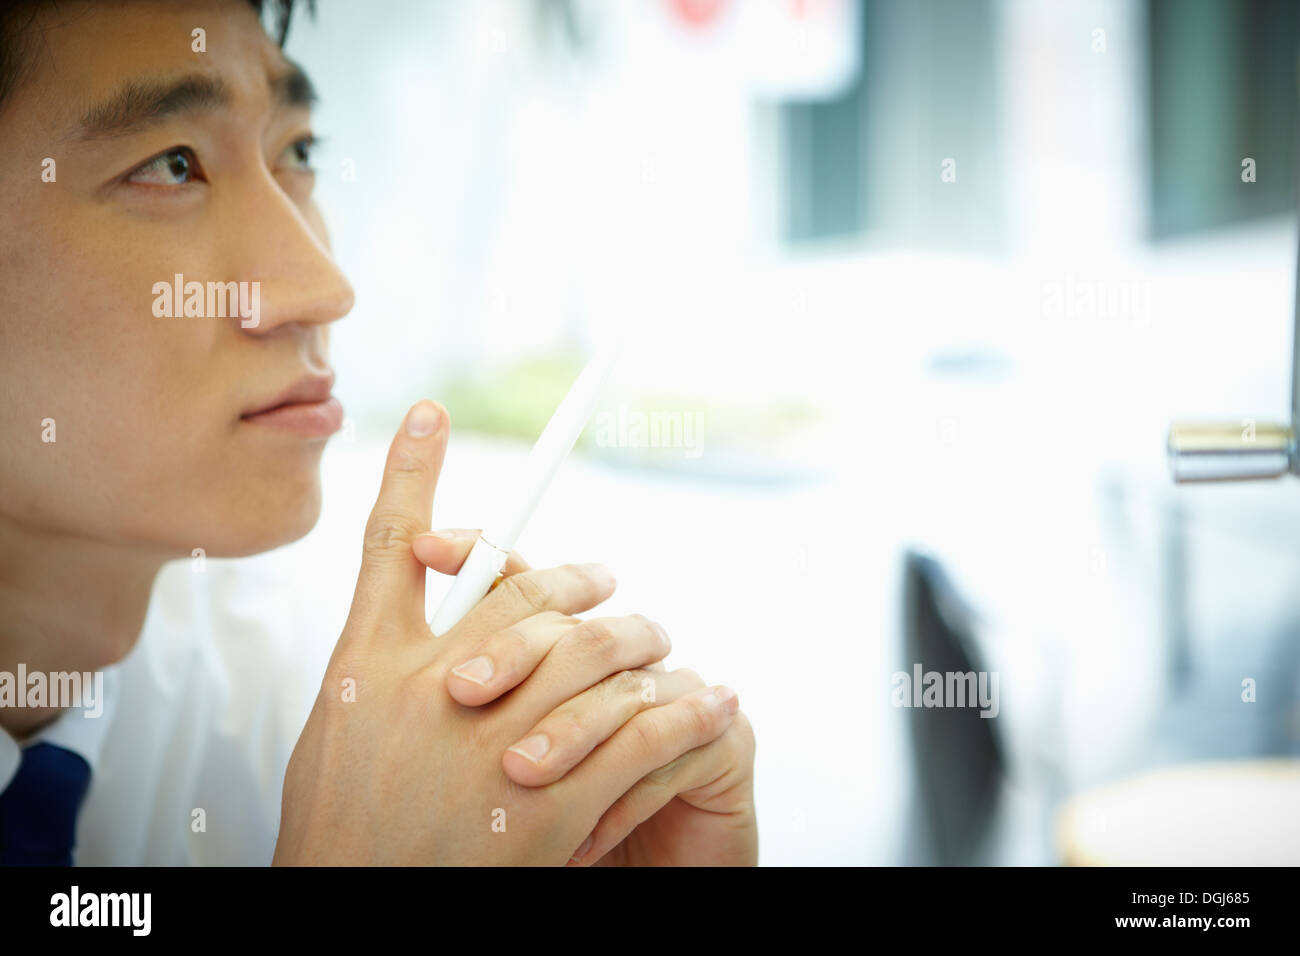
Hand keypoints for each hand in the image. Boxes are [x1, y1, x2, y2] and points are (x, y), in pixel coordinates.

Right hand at [274, 400, 740, 864]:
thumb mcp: (337, 728)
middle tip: (605, 575)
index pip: (388, 543)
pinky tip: (709, 698)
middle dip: (575, 573)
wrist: (362, 915)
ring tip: (660, 634)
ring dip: (636, 634)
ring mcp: (496, 741)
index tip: (430, 412)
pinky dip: (680, 711)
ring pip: (591, 649)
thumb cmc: (345, 831)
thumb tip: (417, 604)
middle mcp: (433, 690)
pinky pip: (636, 733)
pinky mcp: (551, 802)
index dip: (411, 469)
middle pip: (524, 588)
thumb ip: (381, 658)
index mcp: (370, 667)